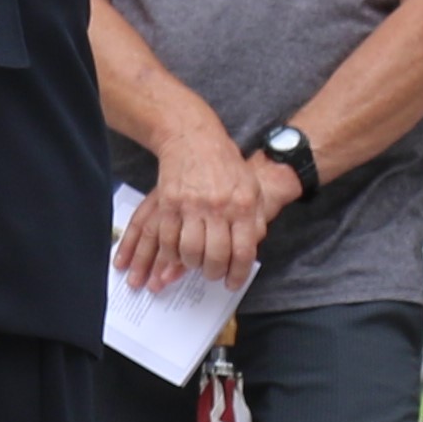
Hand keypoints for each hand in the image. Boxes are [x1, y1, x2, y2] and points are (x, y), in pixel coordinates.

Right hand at [116, 123, 284, 291]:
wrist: (193, 138)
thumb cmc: (226, 165)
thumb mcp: (252, 189)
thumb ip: (256, 220)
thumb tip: (250, 249)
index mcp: (243, 206)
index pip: (243, 251)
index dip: (237, 274)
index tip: (231, 283)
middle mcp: (218, 207)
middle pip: (215, 255)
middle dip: (213, 272)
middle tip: (211, 274)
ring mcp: (191, 205)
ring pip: (189, 250)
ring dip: (190, 264)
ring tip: (193, 264)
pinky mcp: (168, 202)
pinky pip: (167, 237)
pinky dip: (169, 251)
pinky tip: (174, 254)